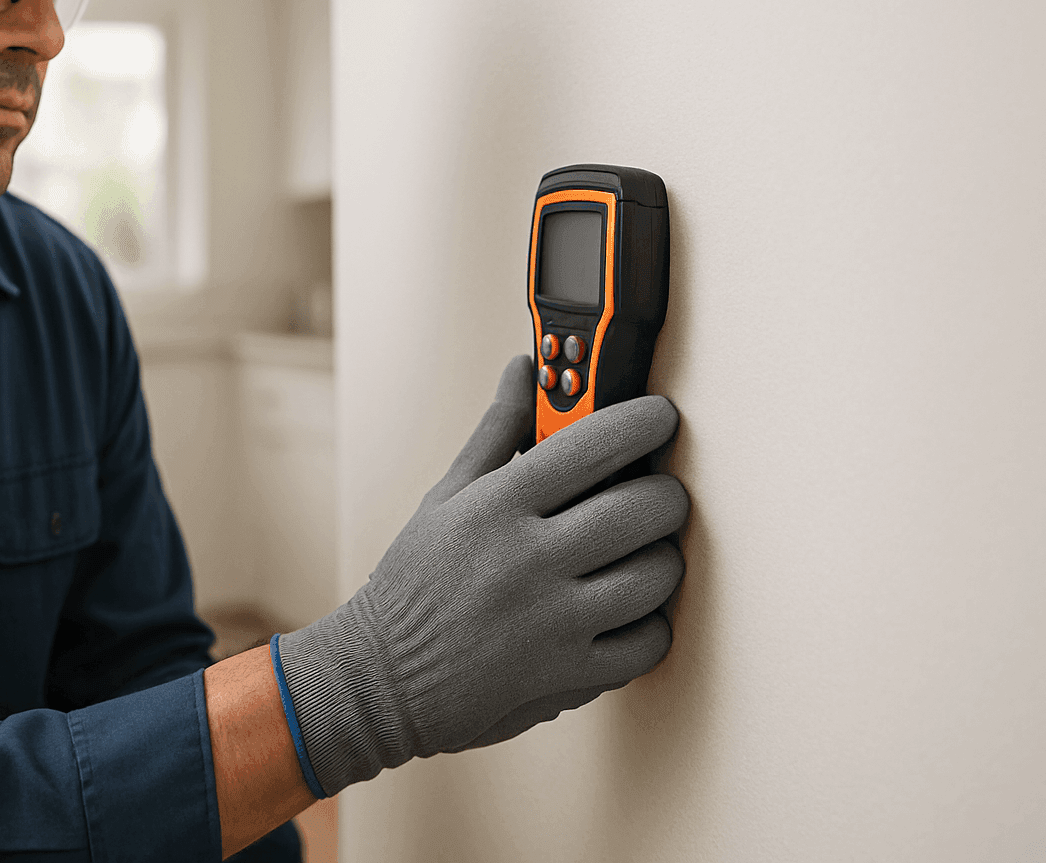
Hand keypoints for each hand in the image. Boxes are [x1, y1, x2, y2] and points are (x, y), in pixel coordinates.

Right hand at [276, 355, 687, 795]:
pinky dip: (649, 624)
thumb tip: (524, 368)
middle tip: (654, 493)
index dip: (644, 421)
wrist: (381, 678)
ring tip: (636, 553)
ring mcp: (553, 622)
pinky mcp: (569, 675)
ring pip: (658, 574)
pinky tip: (624, 610)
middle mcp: (529, 560)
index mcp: (499, 505)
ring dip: (660, 558)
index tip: (659, 417)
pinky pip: (649, 642)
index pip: (595, 444)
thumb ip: (496, 430)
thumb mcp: (446, 497)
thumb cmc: (414, 583)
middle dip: (664, 493)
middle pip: (646, 509)